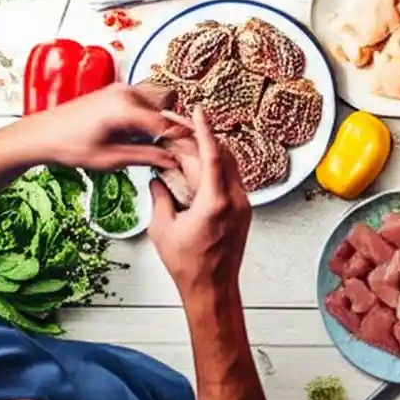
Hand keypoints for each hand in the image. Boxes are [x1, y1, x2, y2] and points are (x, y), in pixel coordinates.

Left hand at [18, 83, 176, 170]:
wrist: (41, 134)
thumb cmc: (70, 146)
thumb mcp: (111, 158)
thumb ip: (146, 156)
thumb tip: (173, 160)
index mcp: (126, 107)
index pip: (166, 123)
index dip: (183, 139)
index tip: (196, 152)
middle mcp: (126, 92)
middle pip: (164, 112)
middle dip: (174, 131)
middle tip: (183, 153)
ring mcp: (121, 90)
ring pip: (155, 107)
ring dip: (162, 125)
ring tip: (165, 148)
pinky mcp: (116, 93)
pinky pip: (143, 104)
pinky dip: (150, 119)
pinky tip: (147, 137)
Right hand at [148, 106, 252, 287]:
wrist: (213, 288)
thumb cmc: (188, 265)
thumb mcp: (162, 229)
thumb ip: (160, 198)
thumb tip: (157, 180)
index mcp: (215, 202)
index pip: (212, 155)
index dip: (205, 129)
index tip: (198, 111)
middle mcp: (234, 200)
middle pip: (223, 155)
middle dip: (203, 137)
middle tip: (182, 127)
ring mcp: (242, 205)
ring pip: (230, 166)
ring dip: (210, 151)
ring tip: (188, 142)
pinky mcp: (242, 211)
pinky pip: (231, 180)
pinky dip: (216, 168)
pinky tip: (199, 167)